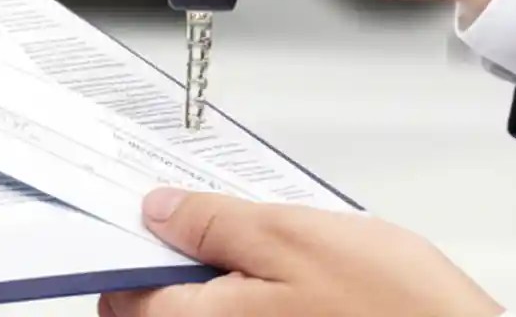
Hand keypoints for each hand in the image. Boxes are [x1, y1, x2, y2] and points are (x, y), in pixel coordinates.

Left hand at [100, 189, 502, 316]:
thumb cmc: (394, 309)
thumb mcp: (292, 236)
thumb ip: (213, 222)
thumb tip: (158, 209)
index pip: (121, 295)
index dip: (124, 247)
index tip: (137, 213)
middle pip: (160, 308)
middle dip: (174, 257)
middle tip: (207, 214)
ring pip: (206, 310)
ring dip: (216, 271)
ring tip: (260, 241)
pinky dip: (249, 291)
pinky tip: (284, 273)